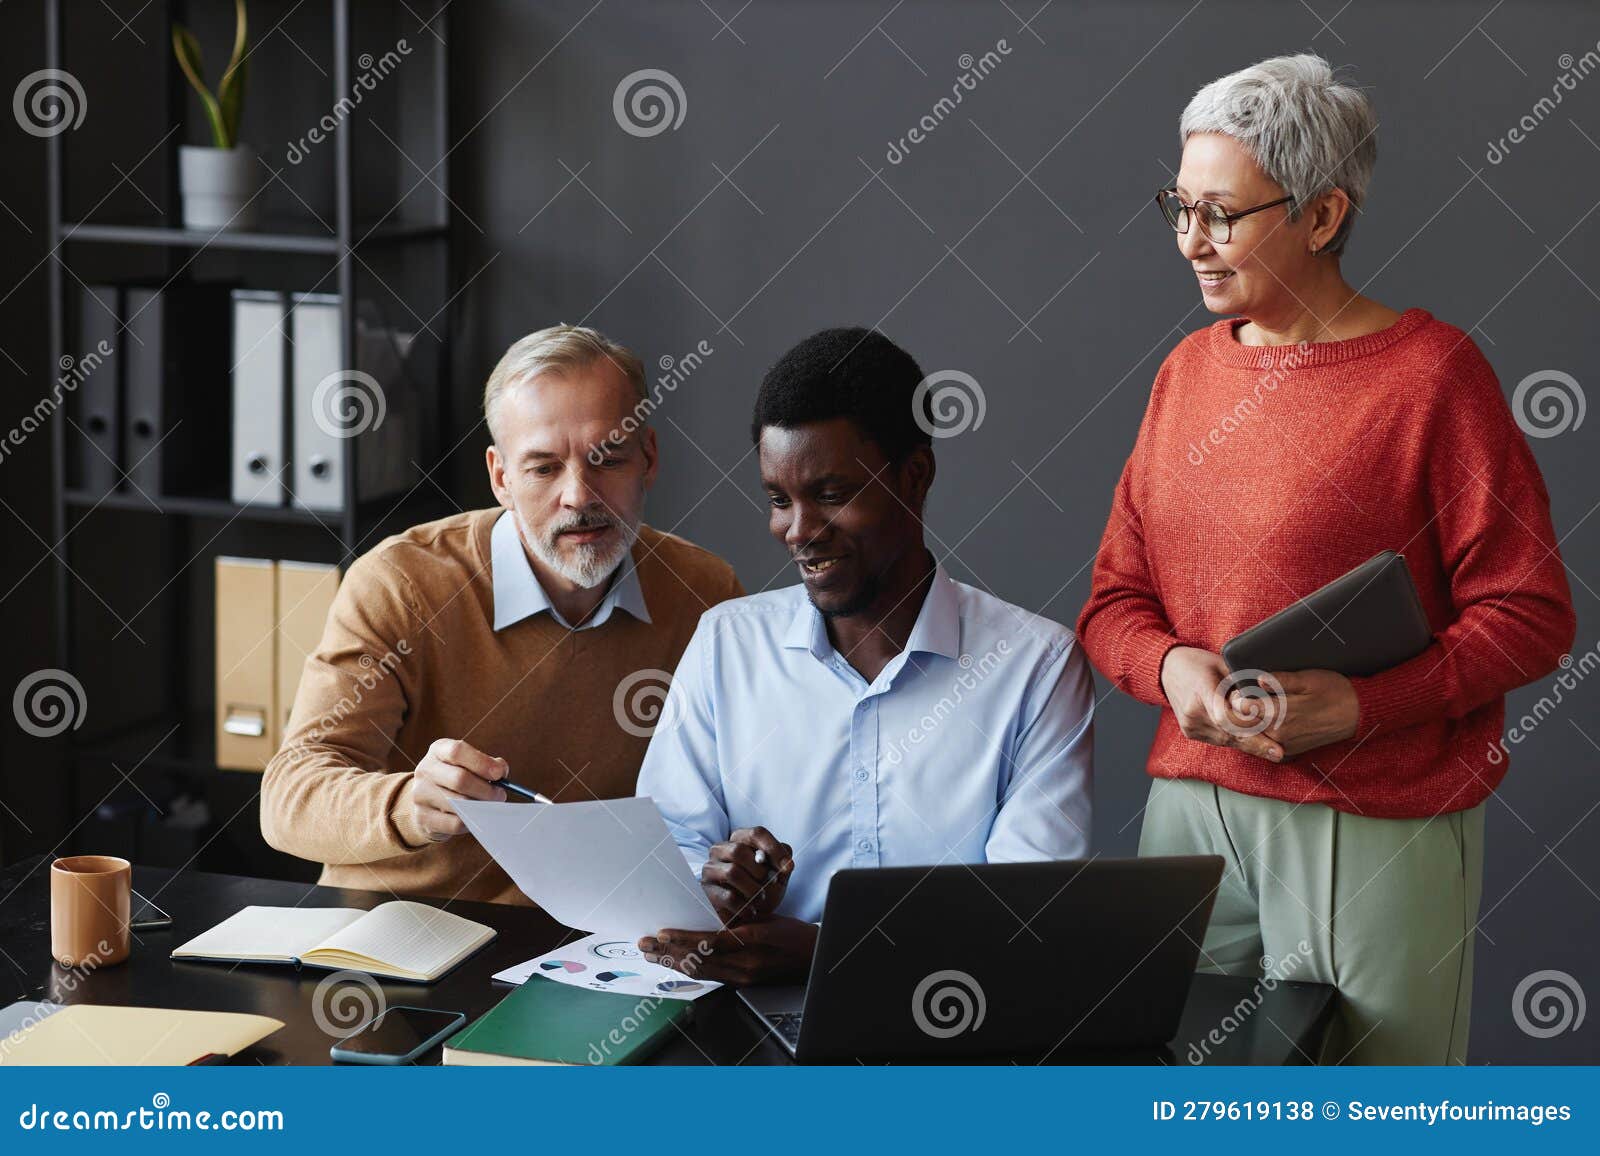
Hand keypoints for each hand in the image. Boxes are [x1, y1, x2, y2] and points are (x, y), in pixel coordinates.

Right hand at [411, 738, 507, 840]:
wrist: (427, 799)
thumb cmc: (456, 777)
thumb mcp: (469, 763)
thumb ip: (488, 764)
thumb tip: (501, 772)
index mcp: (438, 750)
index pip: (457, 751)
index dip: (481, 762)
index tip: (499, 774)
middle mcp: (425, 770)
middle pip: (459, 779)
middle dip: (486, 790)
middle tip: (500, 795)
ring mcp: (420, 794)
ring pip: (458, 804)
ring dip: (480, 807)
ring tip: (490, 806)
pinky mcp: (422, 817)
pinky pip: (454, 823)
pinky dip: (470, 822)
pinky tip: (475, 817)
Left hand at [639, 917, 818, 985]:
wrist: (813, 960)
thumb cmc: (794, 935)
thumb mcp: (767, 920)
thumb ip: (738, 921)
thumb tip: (707, 917)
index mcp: (751, 943)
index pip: (709, 942)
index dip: (683, 938)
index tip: (662, 933)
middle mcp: (744, 965)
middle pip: (698, 960)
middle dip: (668, 952)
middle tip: (644, 944)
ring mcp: (742, 978)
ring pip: (700, 971)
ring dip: (673, 963)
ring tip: (652, 954)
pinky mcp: (742, 984)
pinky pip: (710, 977)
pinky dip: (690, 970)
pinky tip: (675, 965)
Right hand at [699, 827, 793, 924]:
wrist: (748, 914)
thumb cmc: (762, 888)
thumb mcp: (777, 873)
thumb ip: (782, 862)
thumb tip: (786, 862)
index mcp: (739, 839)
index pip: (756, 833)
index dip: (774, 849)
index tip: (789, 867)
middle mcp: (720, 850)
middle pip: (738, 850)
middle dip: (760, 870)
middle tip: (772, 883)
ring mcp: (710, 870)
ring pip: (732, 873)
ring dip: (753, 889)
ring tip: (761, 899)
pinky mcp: (706, 892)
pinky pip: (727, 896)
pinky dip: (745, 906)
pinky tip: (751, 912)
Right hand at [1160, 646, 1283, 762]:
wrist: (1168, 671)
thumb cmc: (1199, 664)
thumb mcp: (1223, 664)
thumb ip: (1243, 682)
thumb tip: (1268, 695)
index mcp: (1202, 692)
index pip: (1226, 718)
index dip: (1249, 730)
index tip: (1269, 740)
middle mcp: (1193, 713)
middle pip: (1229, 734)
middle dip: (1256, 744)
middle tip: (1278, 752)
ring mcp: (1190, 726)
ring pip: (1226, 741)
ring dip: (1248, 744)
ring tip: (1271, 749)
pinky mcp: (1190, 732)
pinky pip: (1218, 740)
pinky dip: (1235, 740)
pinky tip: (1252, 742)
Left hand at [1236, 669, 1358, 759]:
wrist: (1357, 714)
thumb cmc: (1334, 691)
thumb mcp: (1308, 679)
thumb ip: (1280, 681)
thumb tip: (1258, 679)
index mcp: (1279, 714)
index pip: (1241, 707)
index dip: (1236, 694)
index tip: (1239, 685)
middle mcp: (1278, 734)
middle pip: (1242, 723)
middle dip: (1237, 709)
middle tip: (1241, 693)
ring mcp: (1284, 745)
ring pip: (1252, 734)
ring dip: (1247, 721)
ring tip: (1254, 704)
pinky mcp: (1290, 750)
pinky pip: (1265, 741)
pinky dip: (1259, 731)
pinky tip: (1264, 718)